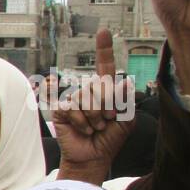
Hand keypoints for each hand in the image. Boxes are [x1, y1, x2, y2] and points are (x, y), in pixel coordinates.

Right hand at [53, 30, 136, 182]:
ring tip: (95, 127)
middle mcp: (89, 92)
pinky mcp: (62, 109)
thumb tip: (125, 83)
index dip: (104, 49)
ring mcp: (74, 100)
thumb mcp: (127, 120)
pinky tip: (83, 129)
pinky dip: (82, 122)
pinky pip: (73, 107)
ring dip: (94, 117)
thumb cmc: (110, 139)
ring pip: (87, 97)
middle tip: (106, 122)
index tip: (103, 32)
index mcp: (106, 92)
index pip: (105, 67)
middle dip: (107, 106)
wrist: (93, 157)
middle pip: (99, 85)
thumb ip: (126, 101)